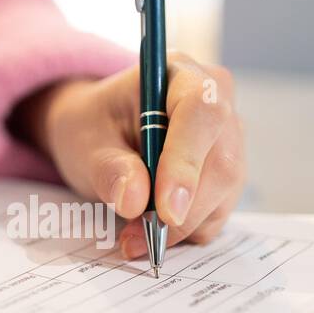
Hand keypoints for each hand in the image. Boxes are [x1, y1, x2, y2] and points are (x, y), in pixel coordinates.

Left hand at [14, 52, 244, 258]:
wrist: (100, 132)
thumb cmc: (94, 125)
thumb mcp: (85, 140)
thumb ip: (109, 167)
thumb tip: (135, 200)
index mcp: (182, 75)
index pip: (202, 113)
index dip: (187, 163)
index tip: (166, 210)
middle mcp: (217, 104)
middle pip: (222, 164)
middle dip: (181, 210)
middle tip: (136, 237)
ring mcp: (229, 143)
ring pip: (223, 195)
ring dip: (179, 227)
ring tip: (133, 236)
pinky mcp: (226, 178)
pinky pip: (216, 215)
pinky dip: (184, 233)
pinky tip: (150, 229)